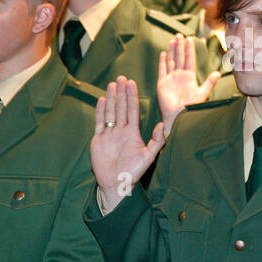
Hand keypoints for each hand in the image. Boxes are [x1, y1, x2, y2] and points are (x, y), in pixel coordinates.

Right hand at [92, 76, 166, 210]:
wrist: (116, 184)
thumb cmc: (133, 172)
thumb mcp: (148, 156)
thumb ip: (156, 141)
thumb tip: (162, 126)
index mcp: (133, 133)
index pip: (133, 110)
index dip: (132, 96)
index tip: (132, 83)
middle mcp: (121, 131)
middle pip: (121, 107)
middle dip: (122, 93)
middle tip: (121, 77)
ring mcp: (110, 134)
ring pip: (111, 112)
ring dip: (112, 98)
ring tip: (112, 84)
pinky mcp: (99, 140)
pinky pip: (100, 123)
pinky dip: (101, 111)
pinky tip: (102, 100)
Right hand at [157, 35, 220, 134]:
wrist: (178, 117)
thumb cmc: (191, 108)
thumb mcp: (202, 94)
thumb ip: (209, 83)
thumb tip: (218, 73)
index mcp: (190, 77)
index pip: (190, 59)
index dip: (189, 49)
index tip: (190, 39)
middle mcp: (180, 76)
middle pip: (179, 58)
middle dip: (179, 47)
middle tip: (179, 35)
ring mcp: (171, 79)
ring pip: (171, 61)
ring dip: (171, 51)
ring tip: (172, 40)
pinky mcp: (162, 83)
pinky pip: (162, 70)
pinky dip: (162, 62)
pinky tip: (163, 53)